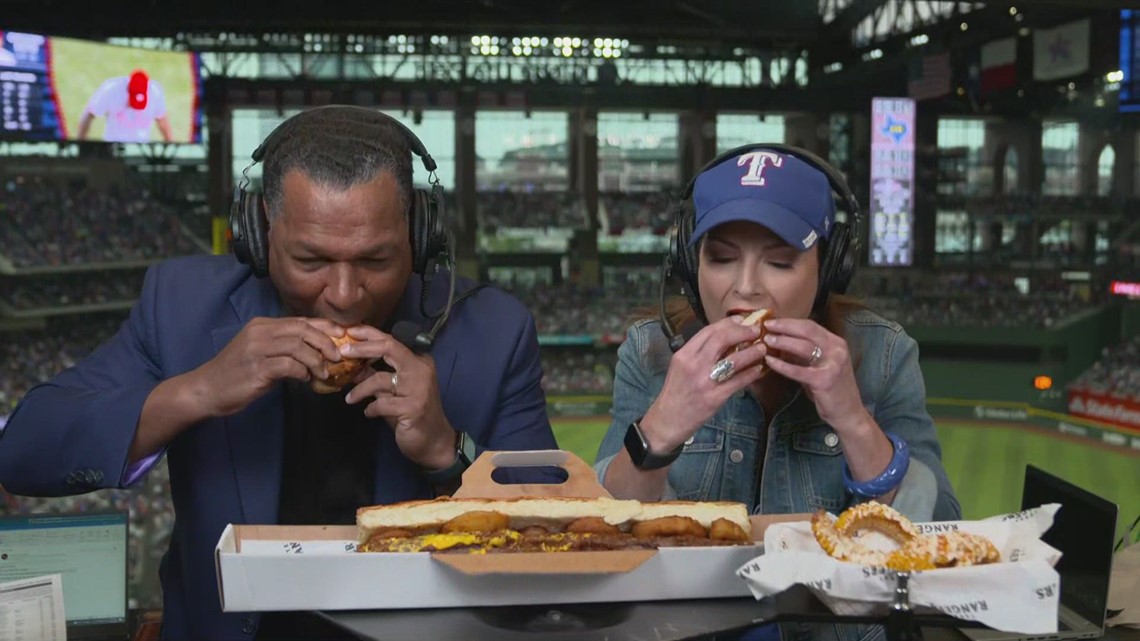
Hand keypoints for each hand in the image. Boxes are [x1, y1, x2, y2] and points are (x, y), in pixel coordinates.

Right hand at [194, 317, 344, 416]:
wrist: (206, 389)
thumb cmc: (237, 373)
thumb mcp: (261, 353)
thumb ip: (284, 347)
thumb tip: (317, 351)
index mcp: (263, 325)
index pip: (301, 320)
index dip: (325, 327)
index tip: (342, 336)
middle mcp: (260, 332)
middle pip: (303, 329)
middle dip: (326, 342)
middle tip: (338, 356)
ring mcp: (257, 349)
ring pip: (298, 346)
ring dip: (316, 360)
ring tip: (324, 373)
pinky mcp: (256, 368)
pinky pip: (289, 366)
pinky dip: (302, 372)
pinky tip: (305, 379)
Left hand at [338, 326, 456, 469]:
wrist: (434, 441)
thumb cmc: (412, 414)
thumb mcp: (392, 391)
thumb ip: (376, 376)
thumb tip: (352, 364)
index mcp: (418, 361)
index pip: (391, 341)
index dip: (368, 334)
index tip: (348, 331)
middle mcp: (421, 370)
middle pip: (388, 348)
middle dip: (362, 348)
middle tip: (342, 352)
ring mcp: (418, 388)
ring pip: (380, 379)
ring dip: (360, 390)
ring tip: (349, 399)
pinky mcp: (413, 407)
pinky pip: (382, 404)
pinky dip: (371, 409)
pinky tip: (368, 413)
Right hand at [641, 315, 767, 452]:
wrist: (667, 420)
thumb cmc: (676, 392)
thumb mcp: (680, 367)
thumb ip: (698, 352)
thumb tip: (725, 338)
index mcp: (684, 355)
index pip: (708, 331)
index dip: (729, 323)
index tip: (742, 320)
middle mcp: (693, 364)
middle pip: (722, 339)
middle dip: (743, 332)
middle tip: (756, 331)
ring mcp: (705, 381)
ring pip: (734, 359)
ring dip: (752, 352)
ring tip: (763, 348)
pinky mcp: (715, 397)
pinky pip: (738, 381)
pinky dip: (751, 373)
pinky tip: (759, 369)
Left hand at [761, 317, 868, 432]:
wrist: (848, 413)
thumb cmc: (832, 389)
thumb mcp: (820, 365)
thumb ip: (804, 354)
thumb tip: (780, 341)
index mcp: (837, 343)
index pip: (811, 325)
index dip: (790, 322)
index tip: (772, 321)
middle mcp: (837, 349)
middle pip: (807, 330)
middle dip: (784, 326)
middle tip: (766, 325)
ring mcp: (832, 364)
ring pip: (803, 346)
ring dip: (782, 341)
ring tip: (766, 340)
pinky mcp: (824, 380)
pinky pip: (797, 370)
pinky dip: (781, 365)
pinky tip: (769, 361)